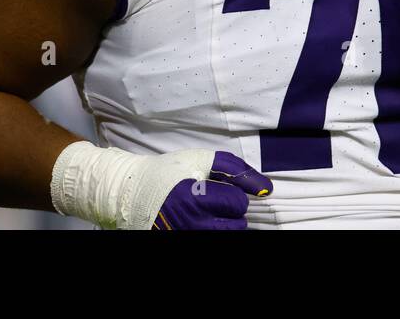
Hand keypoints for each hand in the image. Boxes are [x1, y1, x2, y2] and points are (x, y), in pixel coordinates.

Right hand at [152, 151, 272, 229]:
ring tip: (209, 214)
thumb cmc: (167, 173)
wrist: (132, 192)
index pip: (237, 203)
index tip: (221, 190)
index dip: (234, 194)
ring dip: (225, 225)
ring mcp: (185, 235)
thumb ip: (236, 170)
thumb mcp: (201, 159)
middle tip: (216, 203)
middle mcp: (190, 223)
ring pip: (227, 235)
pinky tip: (203, 221)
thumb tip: (266, 189)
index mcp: (195, 197)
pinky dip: (212, 230)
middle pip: (236, 225)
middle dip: (232, 213)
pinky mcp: (180, 239)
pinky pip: (211, 239)